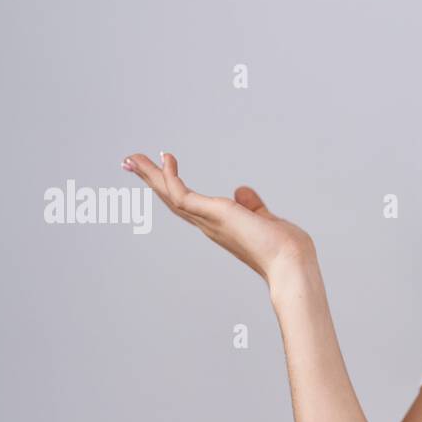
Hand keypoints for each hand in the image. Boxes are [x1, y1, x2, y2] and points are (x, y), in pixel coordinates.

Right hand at [121, 151, 314, 284]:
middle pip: (171, 198)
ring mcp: (208, 220)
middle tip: (130, 161)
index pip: (188, 204)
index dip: (171, 187)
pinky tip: (165, 159)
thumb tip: (241, 191)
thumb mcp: (265, 219)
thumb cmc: (284, 249)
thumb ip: (252, 206)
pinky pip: (181, 193)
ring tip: (132, 158)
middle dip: (151, 179)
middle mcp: (209, 225)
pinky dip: (170, 176)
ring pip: (169, 195)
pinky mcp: (213, 214)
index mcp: (219, 225)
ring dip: (150, 175)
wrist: (292, 264)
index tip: (158, 169)